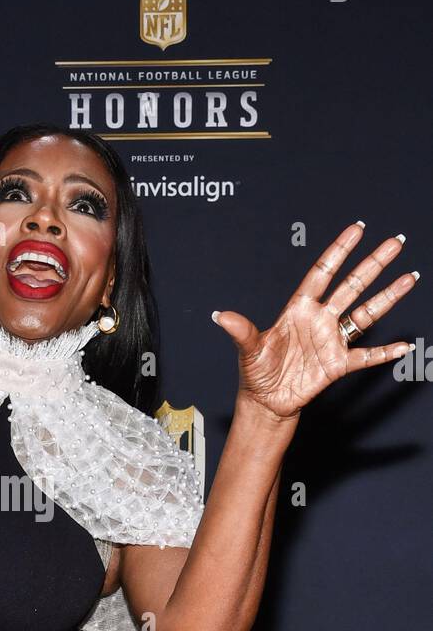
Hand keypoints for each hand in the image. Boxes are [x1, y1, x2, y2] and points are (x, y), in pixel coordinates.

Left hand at [212, 222, 417, 420]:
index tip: (357, 229)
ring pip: (365, 313)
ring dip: (388, 297)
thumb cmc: (256, 372)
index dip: (339, 251)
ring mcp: (332, 340)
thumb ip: (241, 331)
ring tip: (410, 277)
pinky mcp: (338, 365)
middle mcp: (320, 319)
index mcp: (299, 309)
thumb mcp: (248, 350)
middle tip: (396, 242)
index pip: (323, 273)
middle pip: (352, 285)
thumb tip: (220, 316)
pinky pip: (366, 356)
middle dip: (374, 264)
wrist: (266, 401)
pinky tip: (404, 346)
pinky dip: (384, 352)